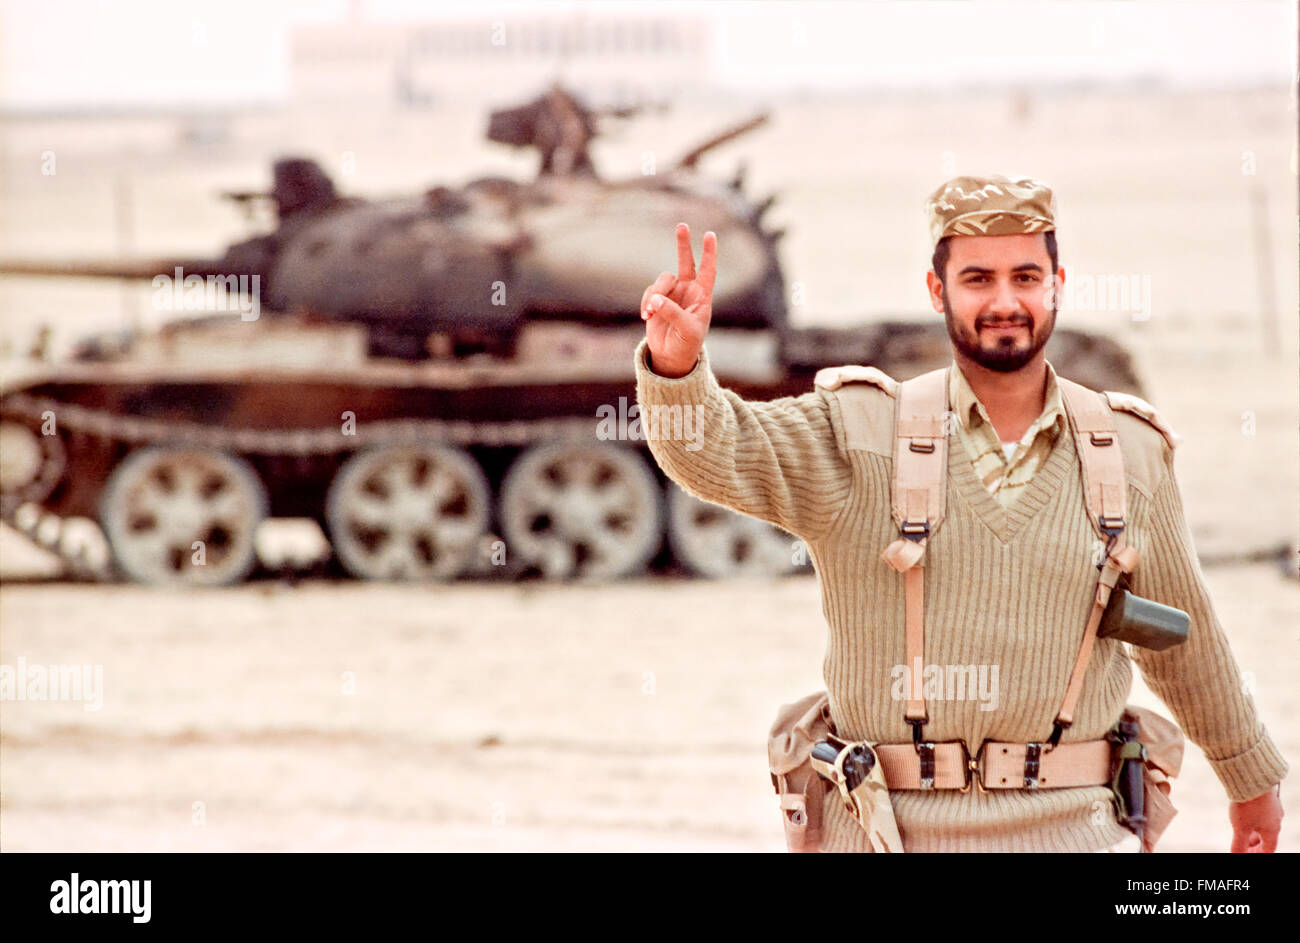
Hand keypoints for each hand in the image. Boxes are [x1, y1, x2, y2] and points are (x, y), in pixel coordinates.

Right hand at [640, 222, 715, 377]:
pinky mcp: (656, 300)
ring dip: (655, 295)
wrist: (671, 356)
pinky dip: (646, 303)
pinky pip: (649, 293)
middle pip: (686, 262)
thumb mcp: (685, 330)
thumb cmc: (687, 344)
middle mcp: (688, 291)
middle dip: (683, 244)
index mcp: (702, 297)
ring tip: (650, 312)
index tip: (709, 235)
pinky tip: (646, 317)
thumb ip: (672, 313)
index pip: (708, 270)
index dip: (709, 253)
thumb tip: (656, 300)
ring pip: (662, 280)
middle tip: (681, 225)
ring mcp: (672, 295)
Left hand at [1228, 783, 1281, 851]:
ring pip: (1264, 824)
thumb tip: (1235, 855)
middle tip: (1244, 847)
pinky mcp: (1267, 797)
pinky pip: (1262, 812)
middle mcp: (1276, 820)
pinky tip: (1243, 814)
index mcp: (1272, 831)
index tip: (1246, 854)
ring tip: (1242, 833)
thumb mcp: (1240, 827)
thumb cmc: (1248, 804)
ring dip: (1254, 831)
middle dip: (1255, 844)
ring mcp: (1272, 808)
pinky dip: (1253, 819)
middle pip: (1267, 837)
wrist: (1253, 777)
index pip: (1269, 848)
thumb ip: (1238, 844)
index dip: (1258, 854)